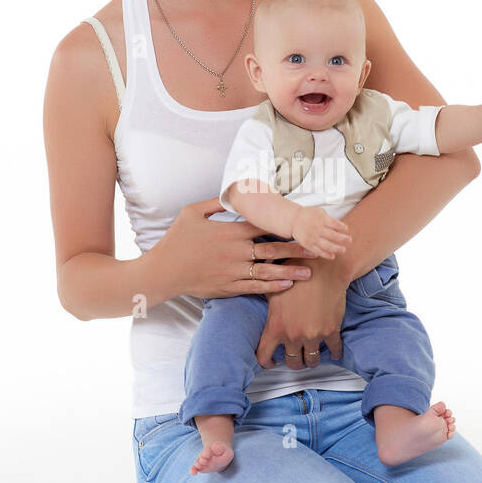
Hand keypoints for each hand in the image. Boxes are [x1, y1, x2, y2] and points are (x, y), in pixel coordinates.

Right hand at [154, 196, 317, 299]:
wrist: (163, 271)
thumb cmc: (176, 240)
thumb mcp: (191, 213)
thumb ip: (214, 203)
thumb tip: (232, 194)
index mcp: (230, 232)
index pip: (263, 226)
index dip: (285, 226)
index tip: (303, 226)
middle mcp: (236, 252)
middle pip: (273, 249)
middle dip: (297, 249)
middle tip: (318, 250)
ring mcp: (234, 271)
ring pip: (269, 271)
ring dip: (290, 271)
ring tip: (309, 272)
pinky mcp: (229, 287)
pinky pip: (256, 287)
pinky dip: (273, 287)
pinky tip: (287, 286)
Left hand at [255, 256, 348, 368]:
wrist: (322, 269)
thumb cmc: (296, 275)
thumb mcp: (273, 289)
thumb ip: (267, 306)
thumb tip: (257, 303)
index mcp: (276, 327)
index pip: (264, 356)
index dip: (267, 363)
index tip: (273, 363)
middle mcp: (293, 335)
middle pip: (293, 363)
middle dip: (295, 363)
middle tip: (297, 358)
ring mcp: (313, 335)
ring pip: (312, 360)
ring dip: (312, 360)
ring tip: (313, 356)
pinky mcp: (331, 331)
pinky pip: (335, 350)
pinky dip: (335, 353)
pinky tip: (334, 352)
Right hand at [290, 204, 351, 259]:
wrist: (294, 220)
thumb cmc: (308, 215)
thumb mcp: (320, 212)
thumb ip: (330, 219)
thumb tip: (341, 228)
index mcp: (321, 219)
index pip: (335, 224)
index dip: (342, 227)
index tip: (346, 230)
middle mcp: (317, 228)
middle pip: (333, 235)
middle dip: (343, 239)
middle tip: (349, 240)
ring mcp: (312, 237)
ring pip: (327, 245)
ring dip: (337, 248)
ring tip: (343, 250)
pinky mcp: (308, 244)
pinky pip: (318, 251)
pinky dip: (326, 254)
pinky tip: (332, 256)